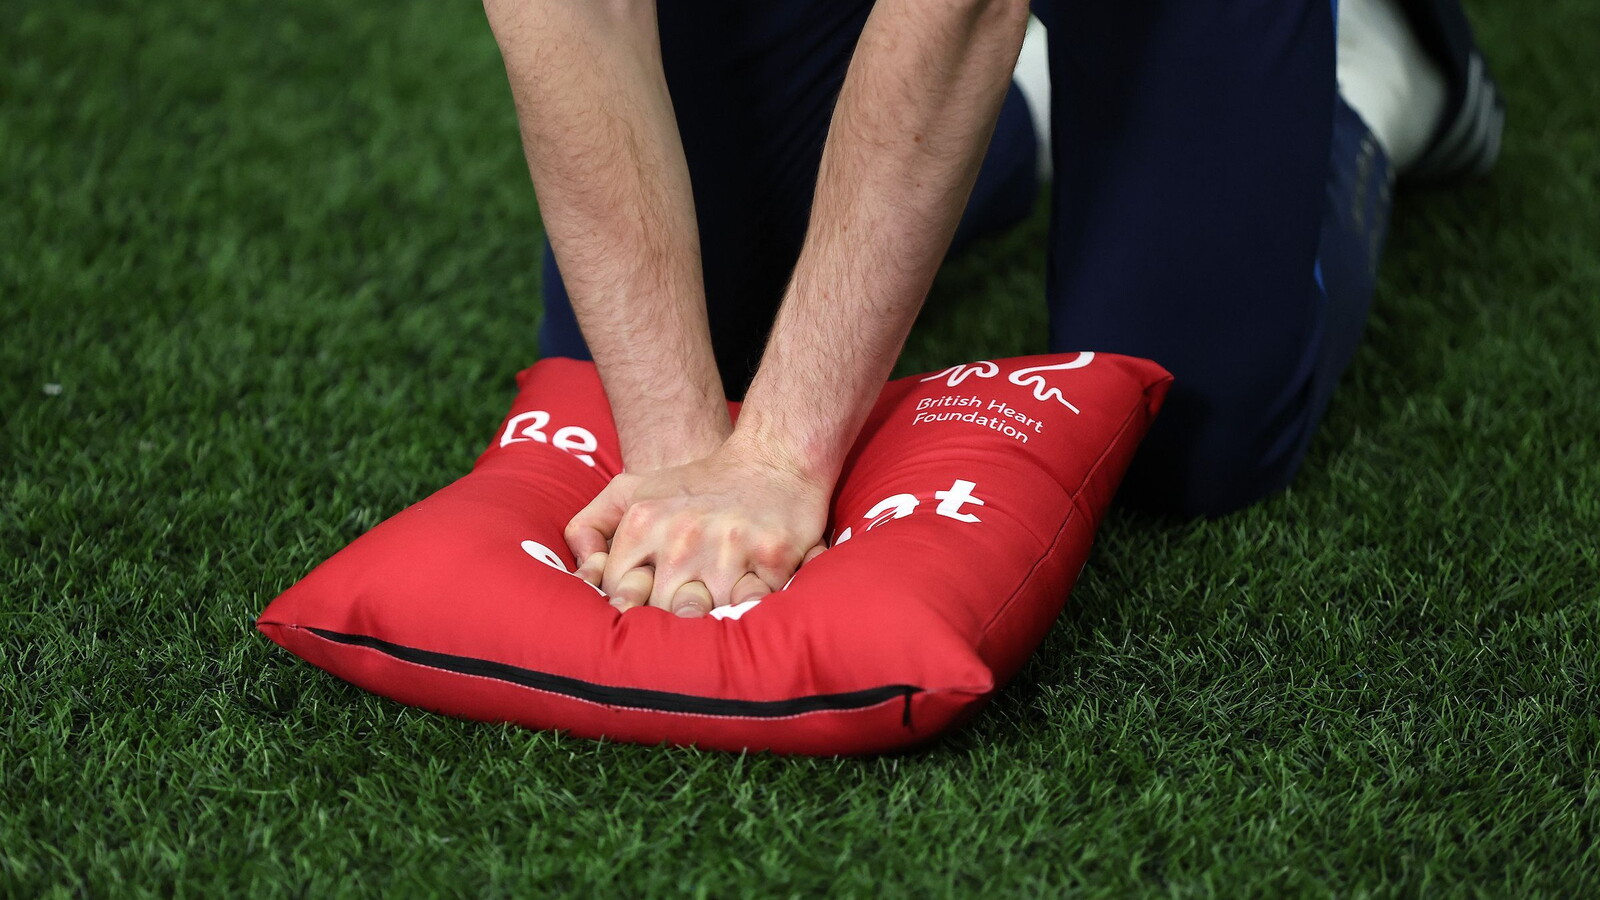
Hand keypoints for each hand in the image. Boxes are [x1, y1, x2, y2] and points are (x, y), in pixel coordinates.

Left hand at [564, 438, 831, 616]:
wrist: (772, 459)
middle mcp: (681, 538)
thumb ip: (589, 527)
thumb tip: (579, 580)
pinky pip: (751, 608)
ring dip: (704, 621)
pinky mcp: (771, 558)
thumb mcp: (632, 490)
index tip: (648, 607)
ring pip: (701, 617)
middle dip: (667, 621)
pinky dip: (748, 613)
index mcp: (643, 524)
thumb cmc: (697, 484)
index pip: (619, 595)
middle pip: (658, 613)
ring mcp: (726, 550)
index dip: (634, 608)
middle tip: (678, 621)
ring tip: (708, 619)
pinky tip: (745, 607)